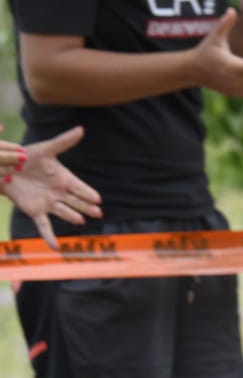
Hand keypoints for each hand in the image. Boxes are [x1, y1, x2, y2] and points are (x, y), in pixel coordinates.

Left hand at [2, 125, 100, 250]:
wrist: (7, 168)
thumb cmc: (28, 157)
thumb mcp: (46, 149)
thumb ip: (63, 142)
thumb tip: (81, 129)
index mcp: (64, 178)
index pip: (79, 187)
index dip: (88, 193)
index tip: (98, 199)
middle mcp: (59, 192)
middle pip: (75, 201)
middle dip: (86, 207)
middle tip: (98, 212)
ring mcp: (48, 203)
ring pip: (63, 212)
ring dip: (72, 216)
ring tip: (81, 221)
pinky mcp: (35, 211)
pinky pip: (44, 226)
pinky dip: (49, 237)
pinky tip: (55, 248)